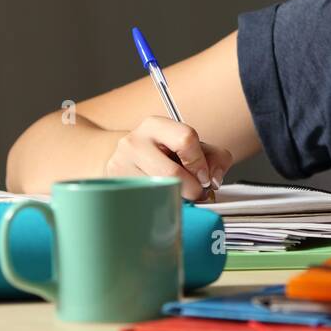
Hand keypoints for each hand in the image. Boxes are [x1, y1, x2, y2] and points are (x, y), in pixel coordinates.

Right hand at [104, 116, 233, 200]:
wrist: (126, 162)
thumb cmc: (165, 155)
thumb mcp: (193, 148)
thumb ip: (215, 158)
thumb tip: (215, 179)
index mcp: (155, 125)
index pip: (186, 139)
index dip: (200, 163)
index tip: (204, 177)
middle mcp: (133, 142)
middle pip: (171, 172)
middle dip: (191, 188)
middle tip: (195, 193)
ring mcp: (119, 165)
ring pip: (157, 191)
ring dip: (175, 198)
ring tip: (178, 195)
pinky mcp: (115, 187)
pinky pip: (144, 203)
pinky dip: (159, 204)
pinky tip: (161, 199)